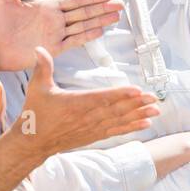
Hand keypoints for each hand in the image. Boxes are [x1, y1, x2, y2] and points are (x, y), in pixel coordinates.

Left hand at [0, 0, 124, 70]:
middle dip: (103, 8)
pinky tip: (101, 31)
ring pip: (84, 26)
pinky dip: (88, 36)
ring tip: (117, 16)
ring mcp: (56, 34)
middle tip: (121, 4)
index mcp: (47, 7)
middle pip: (85, 12)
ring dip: (100, 21)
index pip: (75, 1)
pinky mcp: (53, 48)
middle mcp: (55, 20)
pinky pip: (74, 41)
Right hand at [17, 47, 160, 159]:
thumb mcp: (37, 88)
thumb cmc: (35, 113)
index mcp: (77, 103)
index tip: (137, 90)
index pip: (103, 97)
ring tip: (156, 111)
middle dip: (138, 103)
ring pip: (120, 120)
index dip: (121, 94)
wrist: (33, 142)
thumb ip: (42, 67)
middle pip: (117, 109)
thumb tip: (39, 47)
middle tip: (154, 98)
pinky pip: (116, 131)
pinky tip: (145, 124)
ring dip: (139, 115)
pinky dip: (131, 128)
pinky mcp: (94, 135)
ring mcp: (93, 127)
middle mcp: (88, 117)